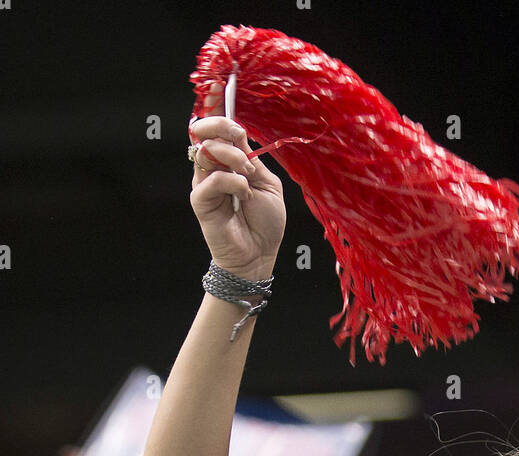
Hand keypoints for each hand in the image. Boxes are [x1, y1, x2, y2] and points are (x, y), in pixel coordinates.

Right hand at [189, 82, 286, 281]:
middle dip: (222, 127)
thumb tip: (238, 137)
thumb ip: (250, 159)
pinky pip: (212, 179)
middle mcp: (213, 168)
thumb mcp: (266, 184)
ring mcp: (204, 183)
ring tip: (248, 176)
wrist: (259, 256)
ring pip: (207, 151)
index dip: (216, 105)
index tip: (218, 83)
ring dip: (232, 157)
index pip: (218, 127)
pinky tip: (244, 195)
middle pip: (206, 131)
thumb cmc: (265, 224)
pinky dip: (232, 182)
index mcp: (230, 160)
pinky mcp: (200, 201)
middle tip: (239, 138)